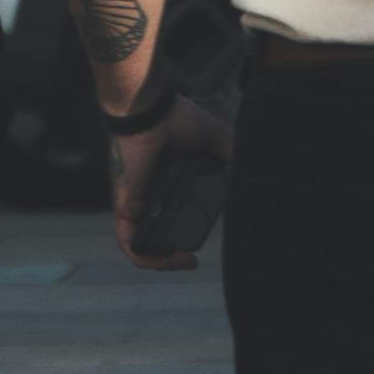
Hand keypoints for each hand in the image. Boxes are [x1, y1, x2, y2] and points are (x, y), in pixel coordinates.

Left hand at [109, 93, 231, 274]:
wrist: (151, 110)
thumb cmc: (179, 119)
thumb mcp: (219, 142)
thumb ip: (233, 161)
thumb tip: (248, 186)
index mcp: (169, 186)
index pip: (174, 220)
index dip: (187, 236)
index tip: (200, 245)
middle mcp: (151, 198)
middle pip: (157, 239)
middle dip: (173, 259)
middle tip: (191, 260)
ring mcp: (136, 204)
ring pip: (141, 247)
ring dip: (161, 263)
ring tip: (184, 262)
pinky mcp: (126, 206)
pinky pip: (128, 241)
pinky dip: (143, 257)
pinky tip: (167, 261)